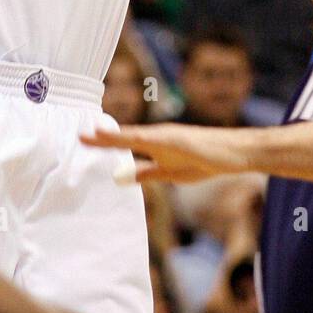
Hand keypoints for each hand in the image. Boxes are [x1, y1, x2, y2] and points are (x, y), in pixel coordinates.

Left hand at [80, 121, 247, 183]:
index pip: (125, 144)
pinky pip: (159, 140)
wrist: (233, 152)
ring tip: (94, 135)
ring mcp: (169, 135)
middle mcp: (159, 136)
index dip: (104, 143)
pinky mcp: (181, 139)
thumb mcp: (171, 173)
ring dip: (116, 136)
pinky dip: (141, 138)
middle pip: (125, 137)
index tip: (83, 141)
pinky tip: (129, 137)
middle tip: (79, 137)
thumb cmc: (205, 160)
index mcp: (155, 144)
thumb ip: (149, 173)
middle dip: (103, 139)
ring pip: (137, 135)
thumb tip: (125, 177)